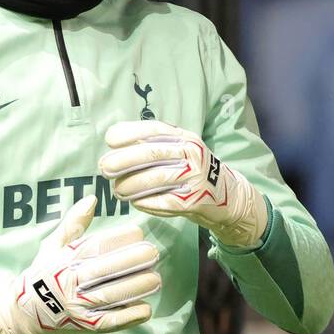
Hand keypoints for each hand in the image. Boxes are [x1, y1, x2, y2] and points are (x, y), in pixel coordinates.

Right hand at [0, 195, 161, 333]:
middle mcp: (70, 282)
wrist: (23, 314)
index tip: (138, 232)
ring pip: (110, 295)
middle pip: (105, 270)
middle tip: (153, 253)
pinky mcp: (85, 326)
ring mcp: (78, 306)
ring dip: (136, 287)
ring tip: (155, 279)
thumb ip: (73, 223)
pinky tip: (146, 308)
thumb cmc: (42, 275)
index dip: (118, 238)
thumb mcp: (52, 246)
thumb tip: (93, 198)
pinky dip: (128, 316)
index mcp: (64, 260)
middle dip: (132, 260)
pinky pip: (109, 322)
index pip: (94, 246)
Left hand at [98, 119, 267, 248]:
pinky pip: (164, 202)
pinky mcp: (195, 201)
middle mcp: (191, 154)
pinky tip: (135, 202)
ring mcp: (195, 177)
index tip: (110, 140)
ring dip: (130, 186)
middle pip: (151, 154)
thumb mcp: (180, 150)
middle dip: (123, 161)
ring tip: (117, 191)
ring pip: (155, 179)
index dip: (130, 133)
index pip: (154, 130)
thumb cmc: (193, 171)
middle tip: (104, 168)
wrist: (228, 196)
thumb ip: (154, 145)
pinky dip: (146, 202)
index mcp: (184, 138)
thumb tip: (114, 147)